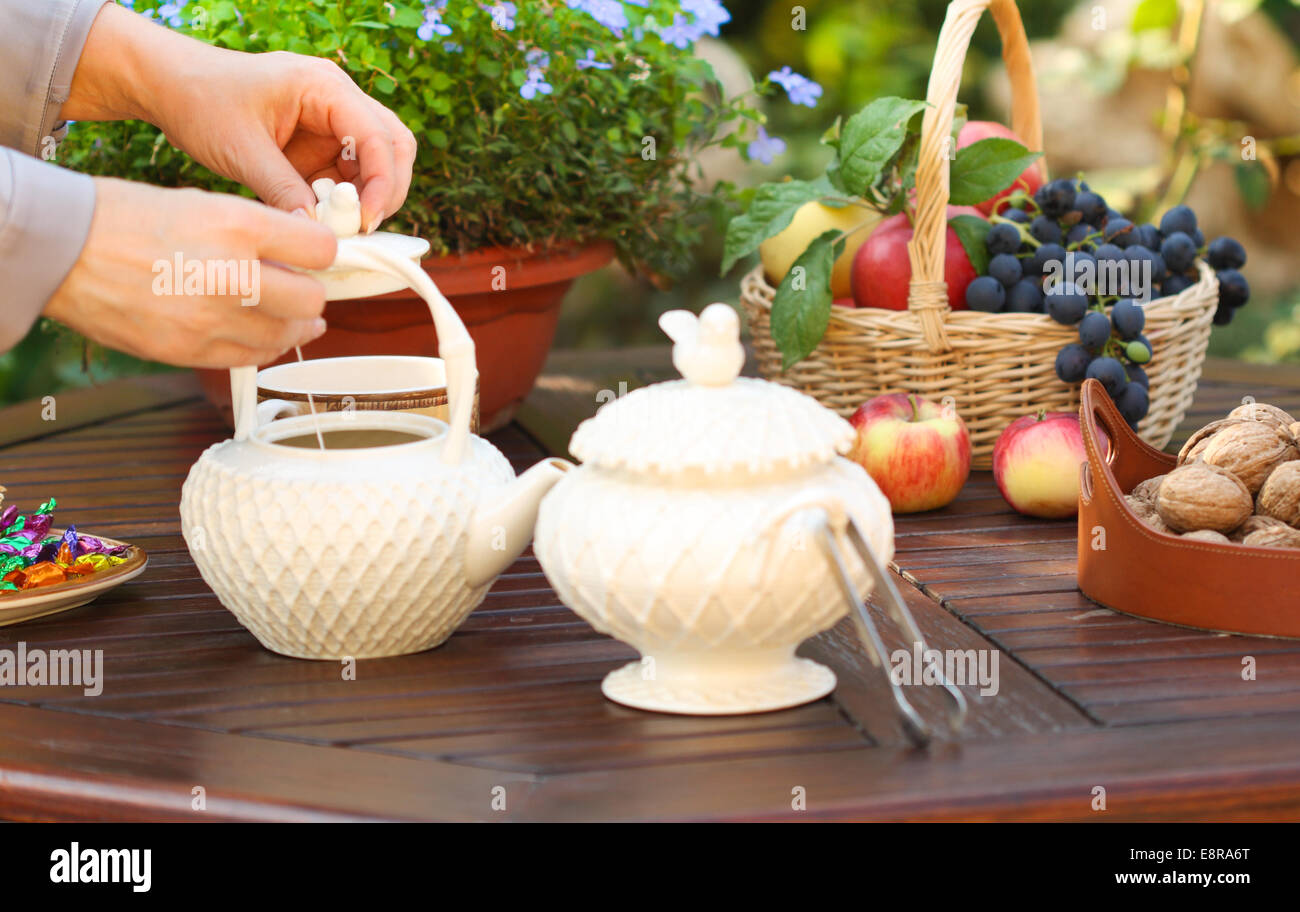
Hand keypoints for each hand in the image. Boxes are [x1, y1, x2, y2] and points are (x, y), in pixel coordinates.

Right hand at [43, 179, 337, 367]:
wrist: (63, 248)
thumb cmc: (124, 218)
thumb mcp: (202, 203)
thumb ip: (257, 233)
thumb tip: (299, 256)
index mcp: (237, 225)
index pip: (320, 248)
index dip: (324, 253)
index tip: (320, 257)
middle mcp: (232, 274)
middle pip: (312, 299)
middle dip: (313, 293)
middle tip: (305, 288)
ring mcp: (212, 319)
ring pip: (287, 335)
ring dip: (293, 325)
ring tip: (291, 316)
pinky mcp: (191, 351)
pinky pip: (251, 358)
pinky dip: (261, 346)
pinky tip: (259, 334)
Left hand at [66, 4, 416, 229]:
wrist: (171, 87)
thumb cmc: (201, 100)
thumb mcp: (241, 150)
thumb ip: (282, 190)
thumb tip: (314, 232)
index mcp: (324, 86)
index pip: (379, 136)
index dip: (382, 183)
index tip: (365, 222)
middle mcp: (338, 100)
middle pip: (395, 147)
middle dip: (387, 190)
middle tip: (362, 227)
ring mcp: (332, 123)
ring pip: (378, 164)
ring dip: (367, 198)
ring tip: (338, 226)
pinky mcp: (320, 145)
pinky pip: (349, 177)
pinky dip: (344, 202)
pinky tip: (322, 218)